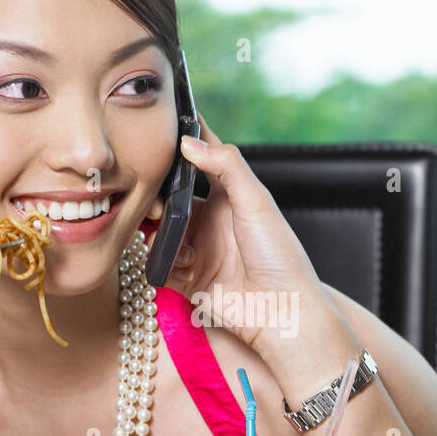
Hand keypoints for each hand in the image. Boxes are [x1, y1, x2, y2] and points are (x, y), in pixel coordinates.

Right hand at [168, 116, 337, 352]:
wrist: (281, 310)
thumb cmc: (279, 254)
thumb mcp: (256, 200)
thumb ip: (226, 165)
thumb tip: (190, 141)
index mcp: (230, 199)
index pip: (203, 161)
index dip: (185, 143)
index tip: (163, 125)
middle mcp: (211, 223)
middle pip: (171, 200)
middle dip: (158, 198)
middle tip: (154, 199)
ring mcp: (198, 252)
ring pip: (161, 233)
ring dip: (158, 231)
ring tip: (165, 232)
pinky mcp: (188, 281)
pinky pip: (159, 267)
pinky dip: (158, 261)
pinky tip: (173, 261)